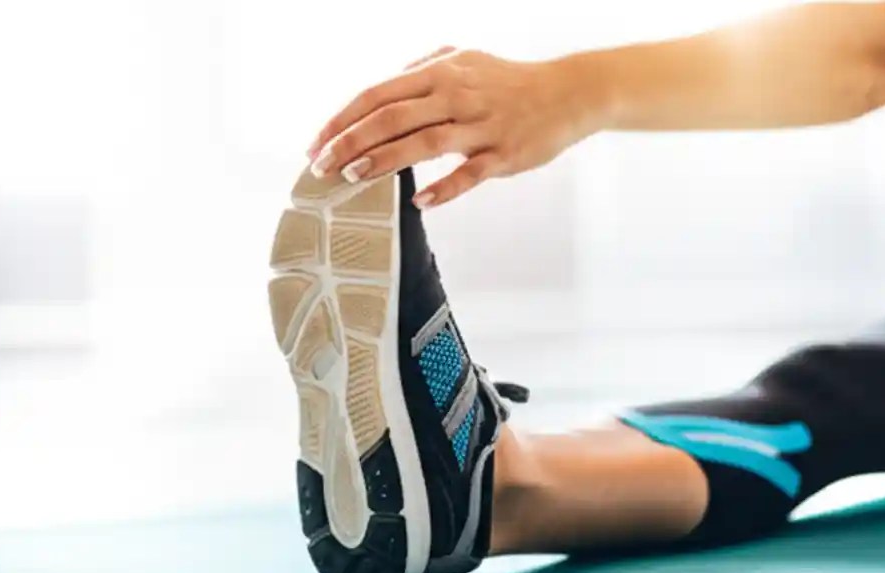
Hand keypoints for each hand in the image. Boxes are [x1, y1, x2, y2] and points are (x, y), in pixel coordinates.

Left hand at [306, 49, 599, 208]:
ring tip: (355, 176)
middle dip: (350, 141)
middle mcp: (456, 96)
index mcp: (440, 73)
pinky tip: (420, 202)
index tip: (317, 142)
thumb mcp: (466, 59)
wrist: (568, 93)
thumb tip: (390, 80)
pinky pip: (469, 174)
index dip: (343, 118)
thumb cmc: (512, 81)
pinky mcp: (503, 154)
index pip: (378, 93)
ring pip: (424, 143)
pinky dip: (444, 188)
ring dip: (385, 160)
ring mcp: (480, 126)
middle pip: (392, 117)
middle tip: (322, 166)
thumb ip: (425, 66)